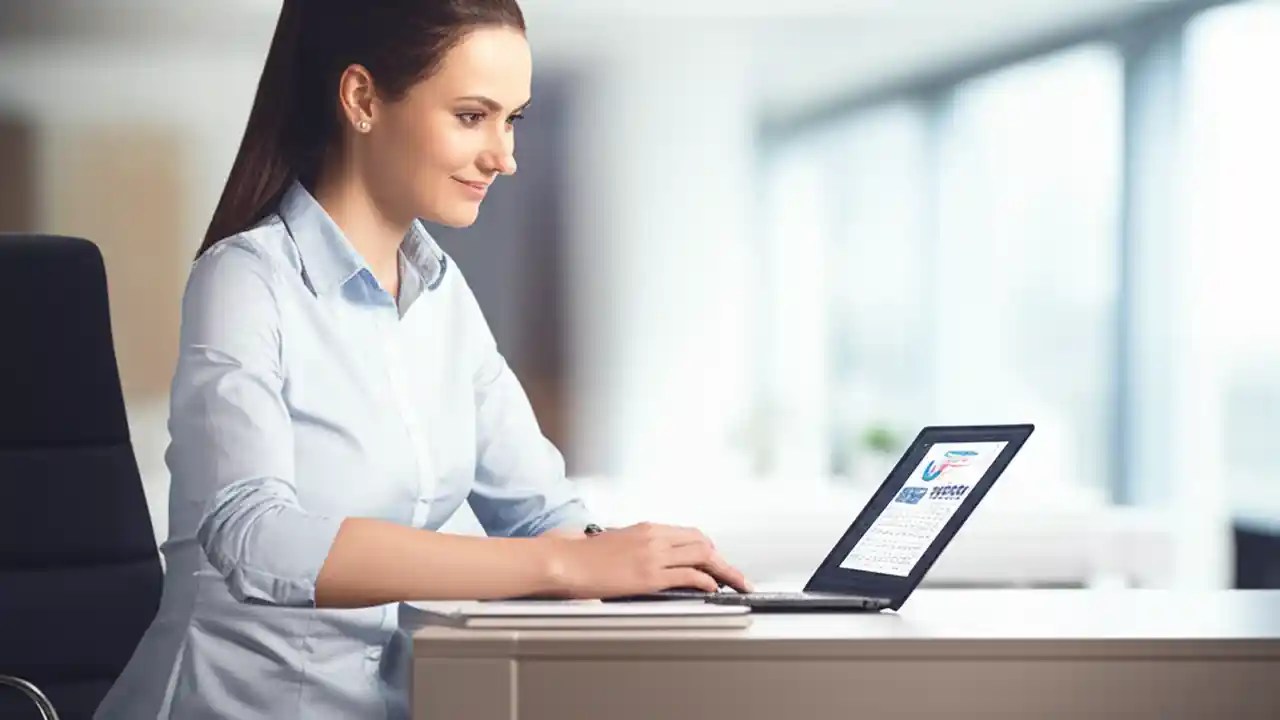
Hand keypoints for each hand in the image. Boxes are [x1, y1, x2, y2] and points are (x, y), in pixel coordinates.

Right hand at [543, 522, 752, 598]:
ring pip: (703, 555)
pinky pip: (689, 575)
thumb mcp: (614, 542)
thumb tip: (643, 558)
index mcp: (646, 528)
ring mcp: (653, 554)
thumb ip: (634, 547)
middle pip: (702, 542)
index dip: (708, 547)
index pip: (689, 534)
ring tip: (736, 583)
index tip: (717, 560)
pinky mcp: (649, 575)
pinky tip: (712, 588)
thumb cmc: (581, 555)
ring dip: (724, 570)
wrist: (564, 560)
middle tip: (736, 575)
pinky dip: (707, 581)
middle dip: (723, 560)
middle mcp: (654, 536)